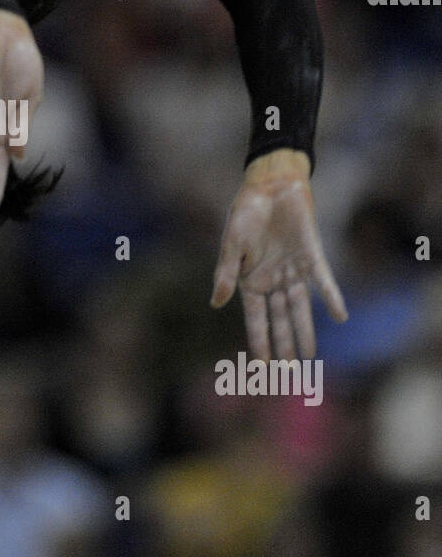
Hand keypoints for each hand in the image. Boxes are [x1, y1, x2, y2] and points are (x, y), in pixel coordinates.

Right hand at [210, 149, 347, 358]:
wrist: (271, 184)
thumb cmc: (246, 212)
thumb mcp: (232, 244)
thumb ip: (226, 273)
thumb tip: (215, 303)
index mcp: (251, 280)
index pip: (256, 317)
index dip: (260, 340)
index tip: (262, 366)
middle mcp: (274, 280)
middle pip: (280, 318)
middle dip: (284, 343)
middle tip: (288, 371)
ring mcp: (294, 270)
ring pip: (301, 307)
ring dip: (305, 330)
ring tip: (309, 357)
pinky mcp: (313, 257)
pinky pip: (323, 281)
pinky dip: (331, 298)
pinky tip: (340, 316)